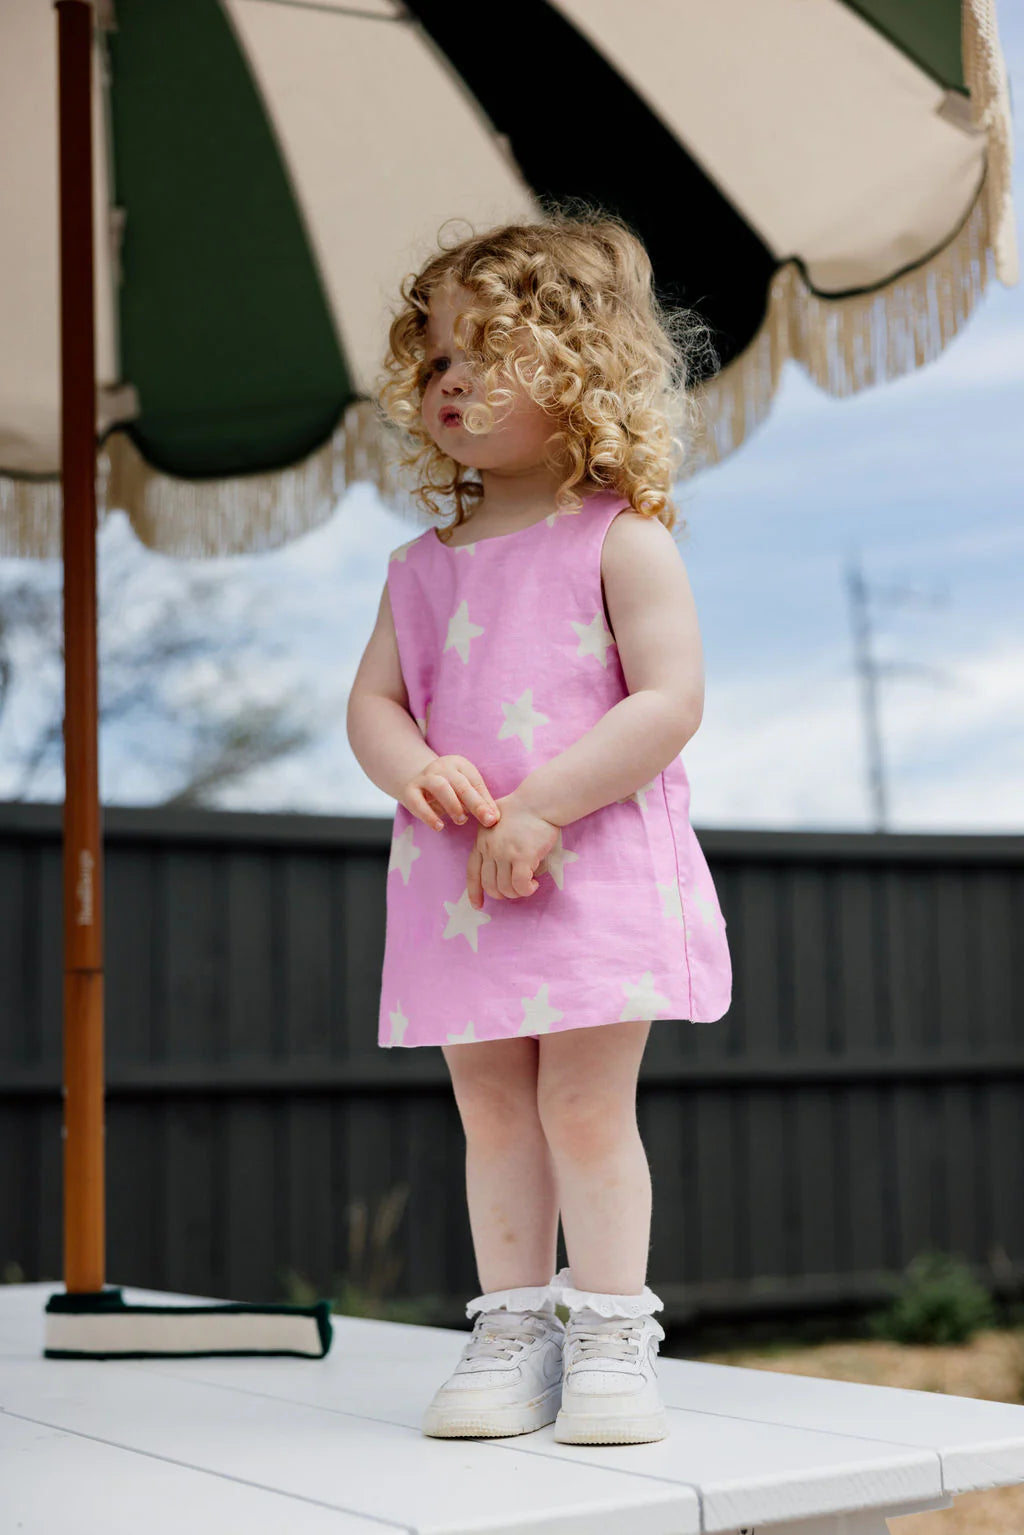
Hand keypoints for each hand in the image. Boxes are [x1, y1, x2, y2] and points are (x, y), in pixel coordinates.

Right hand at [400, 754, 500, 832]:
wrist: (416, 781)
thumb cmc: (449, 789)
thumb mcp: (465, 790)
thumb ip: (480, 802)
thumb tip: (494, 818)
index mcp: (459, 764)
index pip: (475, 781)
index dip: (486, 800)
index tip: (494, 818)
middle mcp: (442, 767)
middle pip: (461, 784)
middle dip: (476, 803)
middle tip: (487, 820)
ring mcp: (424, 777)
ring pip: (440, 787)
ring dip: (453, 805)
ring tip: (462, 821)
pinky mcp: (410, 790)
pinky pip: (418, 802)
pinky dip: (428, 815)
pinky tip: (439, 827)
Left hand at [466, 789, 560, 907]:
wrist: (538, 801)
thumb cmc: (523, 811)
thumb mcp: (497, 824)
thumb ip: (494, 843)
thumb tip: (501, 869)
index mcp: (482, 842)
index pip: (473, 872)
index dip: (474, 892)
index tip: (477, 905)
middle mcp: (490, 849)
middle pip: (490, 885)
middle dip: (503, 894)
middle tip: (516, 889)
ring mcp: (505, 853)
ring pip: (505, 888)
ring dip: (517, 893)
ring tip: (528, 885)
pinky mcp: (522, 856)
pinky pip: (520, 886)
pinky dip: (527, 890)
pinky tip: (534, 884)